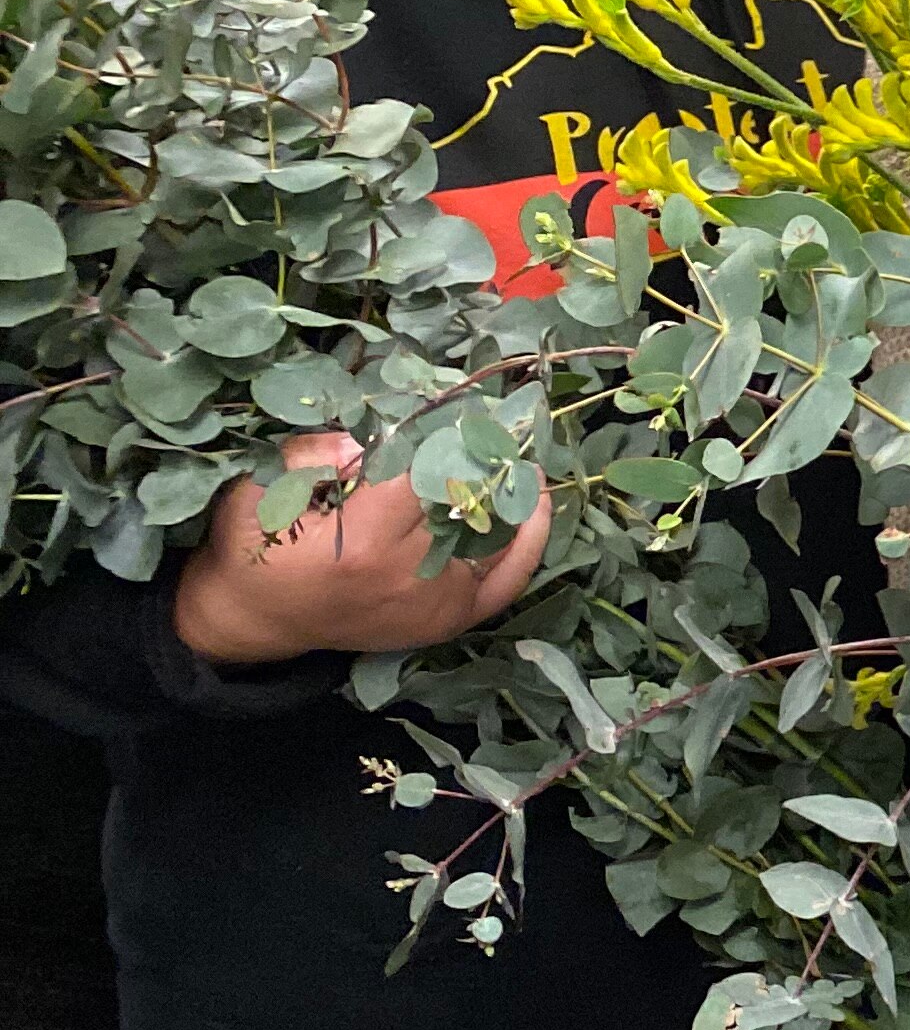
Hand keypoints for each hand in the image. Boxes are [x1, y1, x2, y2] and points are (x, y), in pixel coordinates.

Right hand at [173, 433, 550, 665]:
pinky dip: (527, 545)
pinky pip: (504, 583)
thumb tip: (379, 434)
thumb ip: (316, 453)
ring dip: (514, 494)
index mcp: (361, 542)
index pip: (426, 473)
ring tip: (525, 455)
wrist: (251, 618)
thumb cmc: (251, 545)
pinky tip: (537, 506)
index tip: (463, 407)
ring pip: (497, 537)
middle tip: (506, 421)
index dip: (445, 437)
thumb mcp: (263, 487)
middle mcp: (405, 578)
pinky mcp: (444, 623)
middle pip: (467, 501)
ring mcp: (432, 607)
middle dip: (485, 460)